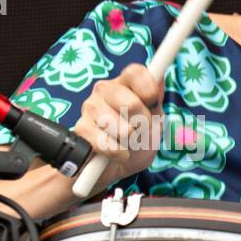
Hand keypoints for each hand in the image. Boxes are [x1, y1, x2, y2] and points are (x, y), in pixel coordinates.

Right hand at [73, 64, 164, 190]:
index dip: (149, 92)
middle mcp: (104, 90)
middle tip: (139, 131)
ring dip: (130, 142)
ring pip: (122, 128)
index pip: (136, 72)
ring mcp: (90, 108)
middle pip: (132, 104)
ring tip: (126, 142)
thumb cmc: (138, 141)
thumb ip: (157, 100)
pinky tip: (116, 152)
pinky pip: (107, 144)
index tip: (153, 105)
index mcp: (123, 82)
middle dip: (144, 125)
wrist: (118, 168)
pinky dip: (118, 153)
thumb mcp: (156, 120)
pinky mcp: (81, 129)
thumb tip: (160, 81)